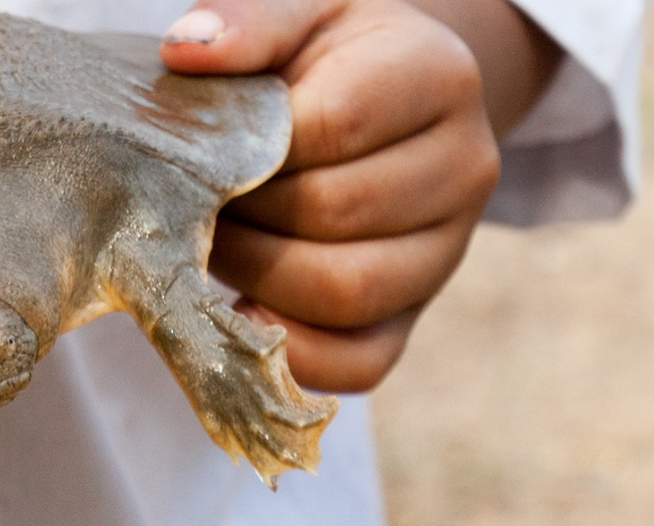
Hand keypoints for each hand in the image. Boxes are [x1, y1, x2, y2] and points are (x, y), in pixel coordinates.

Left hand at [161, 0, 506, 391]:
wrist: (380, 97)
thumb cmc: (324, 53)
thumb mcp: (298, 11)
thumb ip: (250, 22)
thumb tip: (188, 52)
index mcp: (437, 75)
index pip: (334, 127)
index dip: (251, 148)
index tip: (201, 147)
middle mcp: (465, 166)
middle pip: (335, 214)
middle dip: (243, 213)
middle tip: (188, 201)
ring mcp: (446, 250)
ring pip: (345, 291)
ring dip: (255, 275)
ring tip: (209, 243)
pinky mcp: (414, 314)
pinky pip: (360, 361)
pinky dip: (291, 354)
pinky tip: (239, 316)